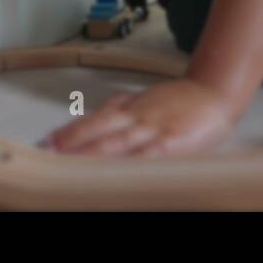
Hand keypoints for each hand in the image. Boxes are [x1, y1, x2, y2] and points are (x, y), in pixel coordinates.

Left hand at [43, 78, 236, 156]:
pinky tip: (117, 171)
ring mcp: (153, 128)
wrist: (214, 91)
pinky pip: (148, 154)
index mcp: (127, 107)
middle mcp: (135, 116)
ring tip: (71, 163)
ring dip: (92, 153)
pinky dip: (131, 162)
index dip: (70, 131)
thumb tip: (85, 125)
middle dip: (72, 142)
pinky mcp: (172, 142)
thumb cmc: (179, 102)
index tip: (48, 142)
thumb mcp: (143, 101)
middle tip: (49, 152)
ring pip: (117, 142)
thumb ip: (117, 112)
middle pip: (98, 129)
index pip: (92, 119)